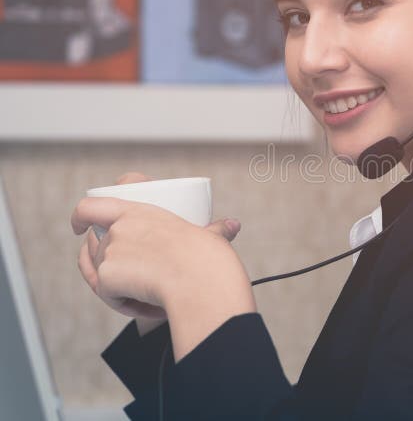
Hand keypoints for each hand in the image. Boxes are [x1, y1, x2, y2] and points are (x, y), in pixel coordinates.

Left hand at [75, 172, 242, 322]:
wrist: (201, 281)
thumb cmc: (210, 258)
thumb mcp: (211, 236)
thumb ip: (215, 230)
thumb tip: (232, 226)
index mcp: (141, 211)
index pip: (95, 205)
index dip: (82, 216)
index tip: (80, 227)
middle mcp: (120, 227)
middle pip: (97, 247)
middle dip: (109, 265)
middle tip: (136, 278)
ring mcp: (111, 251)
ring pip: (102, 276)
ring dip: (120, 289)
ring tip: (150, 296)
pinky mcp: (106, 277)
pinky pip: (109, 297)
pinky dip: (127, 306)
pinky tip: (149, 306)